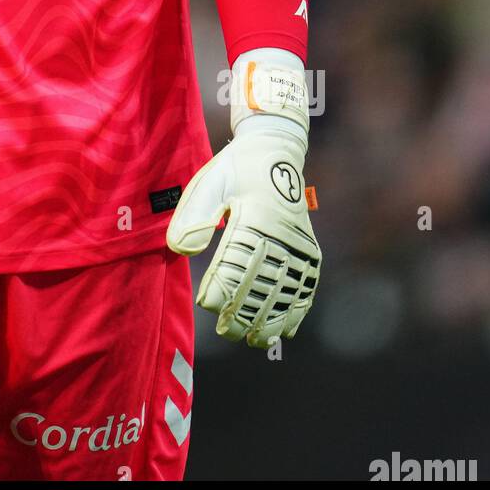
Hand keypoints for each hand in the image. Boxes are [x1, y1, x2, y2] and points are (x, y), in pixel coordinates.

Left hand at [166, 115, 320, 347]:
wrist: (274, 149)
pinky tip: (287, 329)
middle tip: (227, 332)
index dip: (223, 288)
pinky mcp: (308, 246)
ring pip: (287, 288)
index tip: (208, 306)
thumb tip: (181, 250)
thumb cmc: (235, 169)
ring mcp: (299, 241)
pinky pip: (305, 283)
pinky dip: (296, 308)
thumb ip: (194, 216)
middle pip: (264, 282)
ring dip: (272, 317)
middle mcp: (283, 233)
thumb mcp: (209, 184)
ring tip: (254, 340)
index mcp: (257, 217)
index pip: (238, 262)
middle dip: (246, 311)